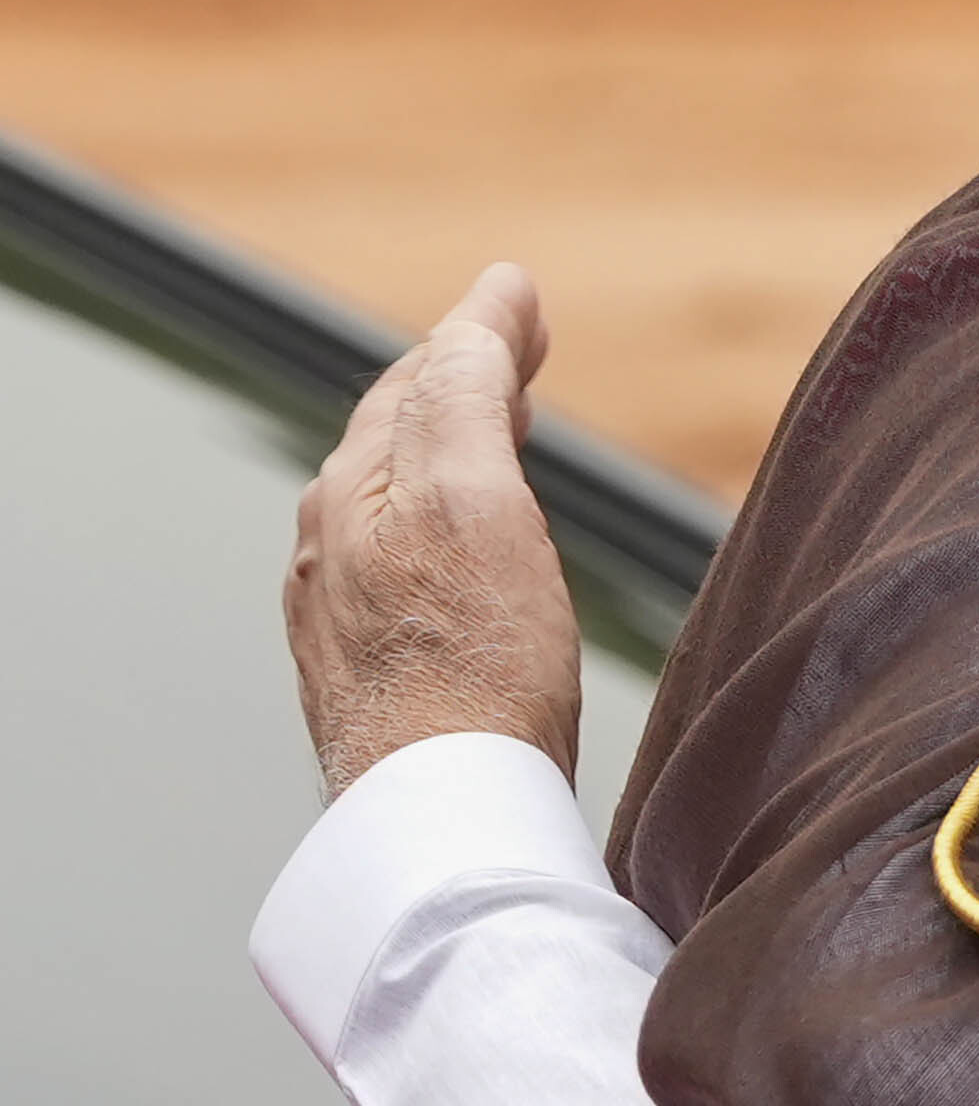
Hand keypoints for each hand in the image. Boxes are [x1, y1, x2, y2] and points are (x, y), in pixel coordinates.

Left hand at [286, 264, 583, 798]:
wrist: (445, 811)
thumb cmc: (471, 668)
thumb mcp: (475, 498)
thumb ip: (467, 394)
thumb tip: (484, 302)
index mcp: (354, 492)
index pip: (420, 379)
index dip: (477, 331)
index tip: (520, 294)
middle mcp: (331, 545)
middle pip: (397, 434)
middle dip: (455, 382)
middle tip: (513, 349)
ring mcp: (343, 611)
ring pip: (395, 499)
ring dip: (446, 449)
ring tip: (498, 432)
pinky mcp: (370, 668)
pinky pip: (397, 562)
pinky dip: (440, 518)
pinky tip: (470, 546)